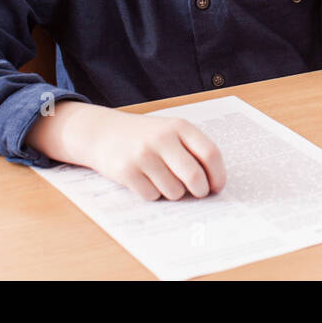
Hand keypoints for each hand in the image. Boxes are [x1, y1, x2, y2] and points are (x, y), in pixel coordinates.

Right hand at [26, 101, 224, 199]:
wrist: (103, 132)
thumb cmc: (145, 136)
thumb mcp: (170, 131)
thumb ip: (192, 149)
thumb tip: (212, 182)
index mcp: (179, 127)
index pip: (210, 154)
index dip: (218, 175)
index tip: (217, 186)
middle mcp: (162, 139)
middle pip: (194, 176)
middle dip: (200, 191)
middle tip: (198, 193)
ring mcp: (143, 155)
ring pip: (174, 191)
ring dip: (173, 192)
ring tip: (163, 179)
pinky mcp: (127, 171)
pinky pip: (153, 195)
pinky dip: (153, 193)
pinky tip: (145, 180)